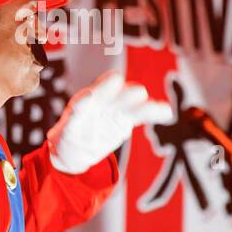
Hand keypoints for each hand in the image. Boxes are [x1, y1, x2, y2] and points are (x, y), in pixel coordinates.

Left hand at [47, 71, 172, 173]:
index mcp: (87, 100)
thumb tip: (84, 101)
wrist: (73, 151)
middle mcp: (104, 101)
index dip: (107, 85)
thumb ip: (74, 118)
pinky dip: (154, 113)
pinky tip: (166, 112)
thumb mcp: (65, 131)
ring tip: (163, 109)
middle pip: (122, 93)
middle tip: (139, 94)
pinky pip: (142, 115)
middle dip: (129, 94)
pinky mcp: (126, 120)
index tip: (116, 81)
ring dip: (148, 106)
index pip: (100, 88)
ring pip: (136, 105)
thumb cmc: (66, 138)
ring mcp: (117, 110)